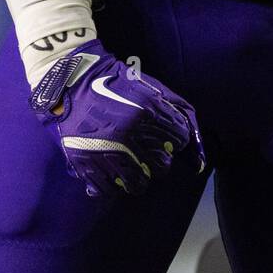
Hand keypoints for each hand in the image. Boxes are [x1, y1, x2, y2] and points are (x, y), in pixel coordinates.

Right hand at [29, 39, 204, 198]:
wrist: (74, 82)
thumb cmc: (119, 84)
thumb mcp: (154, 90)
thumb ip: (181, 116)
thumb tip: (198, 163)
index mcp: (147, 111)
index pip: (179, 140)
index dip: (173, 137)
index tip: (162, 132)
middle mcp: (128, 134)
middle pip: (162, 167)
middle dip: (158, 158)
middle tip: (145, 146)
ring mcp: (106, 151)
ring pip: (139, 184)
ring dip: (139, 173)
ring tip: (130, 159)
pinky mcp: (87, 163)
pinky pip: (111, 190)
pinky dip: (114, 182)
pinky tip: (112, 165)